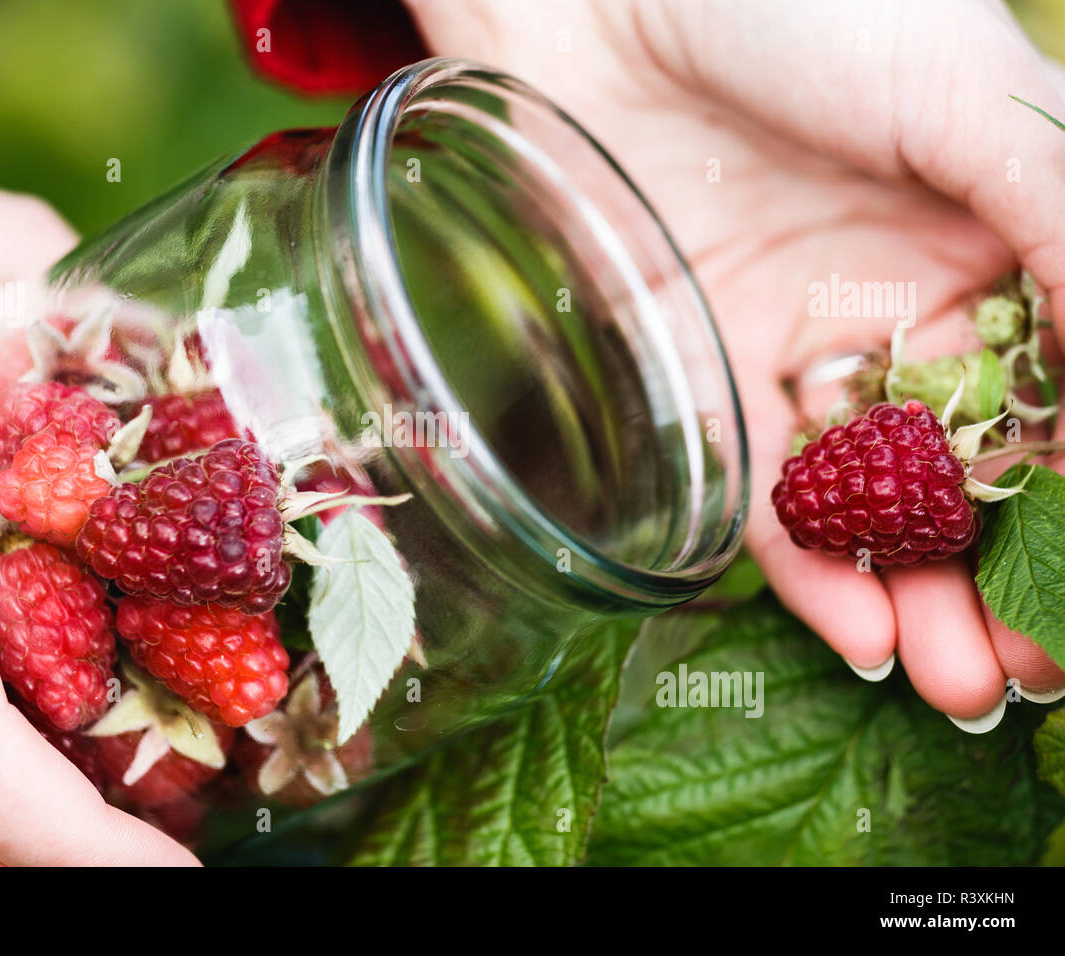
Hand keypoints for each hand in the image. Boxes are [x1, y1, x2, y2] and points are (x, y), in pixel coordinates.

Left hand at [405, 0, 1064, 724]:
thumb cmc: (797, 2)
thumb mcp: (962, 93)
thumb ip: (1061, 220)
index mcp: (989, 240)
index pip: (1052, 400)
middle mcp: (895, 308)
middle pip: (964, 472)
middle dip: (996, 575)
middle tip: (1021, 675)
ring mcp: (790, 350)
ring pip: (865, 504)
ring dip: (911, 598)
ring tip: (952, 684)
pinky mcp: (692, 376)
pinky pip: (753, 488)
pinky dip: (804, 565)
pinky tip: (854, 631)